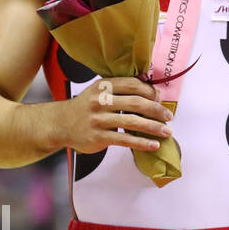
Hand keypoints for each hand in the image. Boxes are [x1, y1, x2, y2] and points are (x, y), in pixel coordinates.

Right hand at [57, 76, 171, 153]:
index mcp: (103, 86)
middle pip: (135, 102)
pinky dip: (142, 143)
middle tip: (168, 116)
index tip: (160, 98)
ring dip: (153, 127)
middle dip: (156, 110)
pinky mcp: (98, 137)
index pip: (133, 85)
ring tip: (167, 131)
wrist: (60, 124)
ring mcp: (98, 120)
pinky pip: (125, 140)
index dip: (150, 91)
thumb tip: (155, 94)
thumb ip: (123, 90)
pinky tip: (154, 145)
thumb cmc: (87, 107)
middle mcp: (100, 101)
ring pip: (132, 122)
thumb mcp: (100, 91)